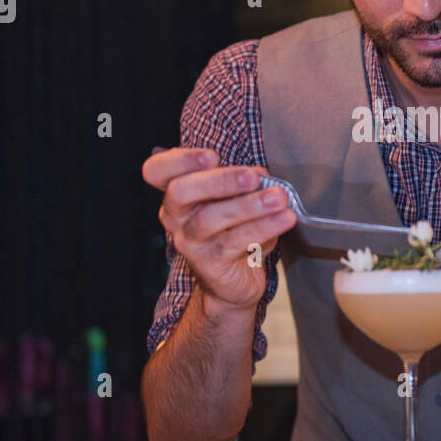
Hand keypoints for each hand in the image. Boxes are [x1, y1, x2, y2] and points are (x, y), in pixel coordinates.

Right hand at [142, 147, 295, 310]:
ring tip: (278, 198)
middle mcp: (176, 217)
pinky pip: (234, 242)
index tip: (212, 156)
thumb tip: (260, 174)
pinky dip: (263, 227)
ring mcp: (189, 241)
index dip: (178, 160)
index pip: (156, 171)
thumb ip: (244, 182)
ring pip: (210, 218)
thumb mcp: (236, 201)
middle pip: (179, 191)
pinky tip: (283, 218)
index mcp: (178, 194)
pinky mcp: (209, 264)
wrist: (233, 283)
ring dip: (249, 205)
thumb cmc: (234, 233)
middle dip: (218, 180)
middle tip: (253, 177)